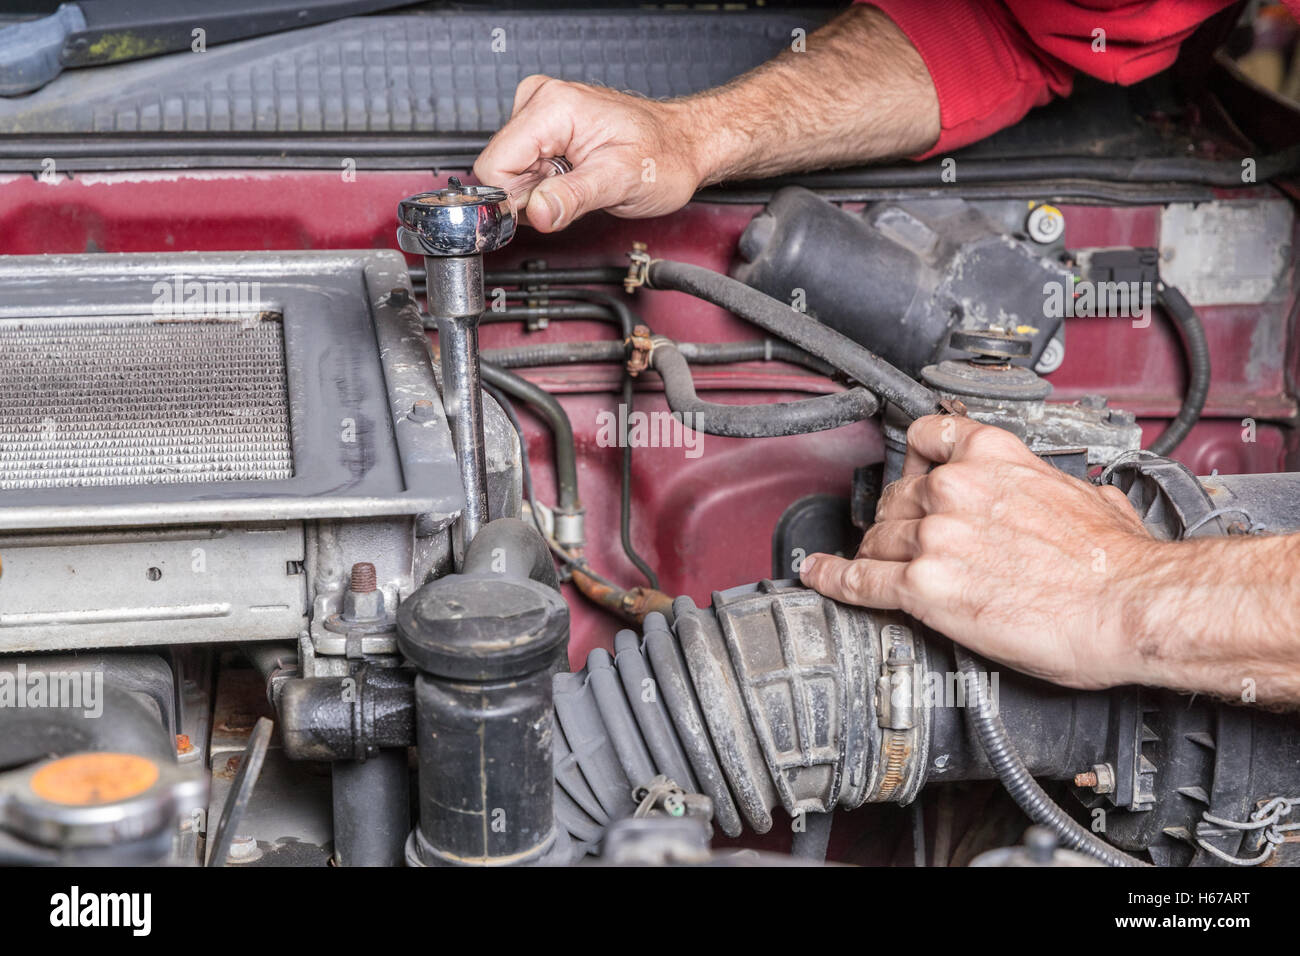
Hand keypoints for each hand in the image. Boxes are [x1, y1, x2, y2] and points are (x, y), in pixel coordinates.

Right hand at [473, 75, 707, 231]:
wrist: (683, 145)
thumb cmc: (663, 155)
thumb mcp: (620, 181)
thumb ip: (573, 198)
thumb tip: (536, 213)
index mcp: (553, 106)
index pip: (495, 164)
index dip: (513, 199)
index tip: (545, 210)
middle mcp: (541, 101)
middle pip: (501, 169)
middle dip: (532, 195)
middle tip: (575, 192)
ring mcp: (540, 113)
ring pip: (511, 172)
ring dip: (541, 190)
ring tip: (580, 181)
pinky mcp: (545, 128)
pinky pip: (525, 168)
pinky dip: (547, 183)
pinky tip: (576, 176)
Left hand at [799, 414, 1155, 688]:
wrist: (1129, 606)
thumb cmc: (1118, 563)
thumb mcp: (1086, 494)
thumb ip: (1046, 486)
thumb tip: (1052, 496)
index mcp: (993, 456)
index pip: (927, 435)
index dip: (911, 457)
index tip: (905, 466)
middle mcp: (954, 489)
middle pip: (897, 495)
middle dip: (896, 515)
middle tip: (902, 534)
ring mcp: (934, 536)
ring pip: (878, 539)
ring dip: (872, 552)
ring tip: (868, 562)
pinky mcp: (923, 587)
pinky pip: (859, 580)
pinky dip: (833, 577)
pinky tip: (820, 574)